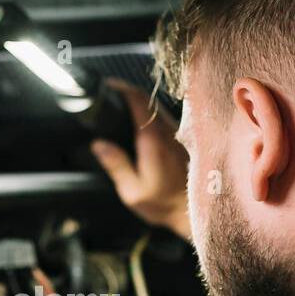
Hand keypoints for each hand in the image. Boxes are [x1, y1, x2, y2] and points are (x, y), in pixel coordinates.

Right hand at [90, 80, 190, 239]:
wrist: (195, 211)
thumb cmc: (164, 204)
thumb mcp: (133, 191)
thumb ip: (116, 165)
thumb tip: (99, 144)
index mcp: (153, 139)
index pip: (137, 100)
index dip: (121, 88)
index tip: (108, 84)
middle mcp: (168, 131)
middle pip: (147, 99)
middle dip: (128, 92)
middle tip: (111, 92)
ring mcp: (178, 134)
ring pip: (157, 107)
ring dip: (140, 102)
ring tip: (121, 103)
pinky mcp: (184, 140)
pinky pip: (164, 118)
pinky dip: (150, 114)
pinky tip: (140, 122)